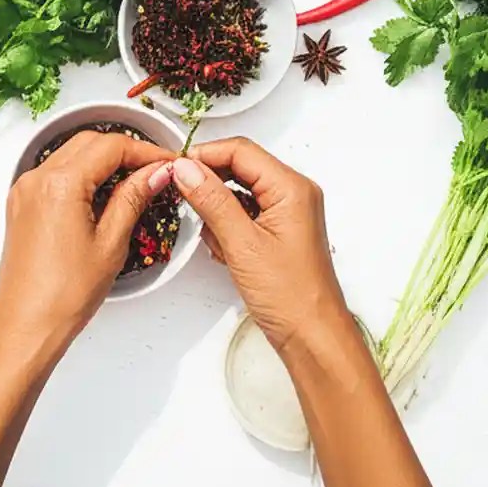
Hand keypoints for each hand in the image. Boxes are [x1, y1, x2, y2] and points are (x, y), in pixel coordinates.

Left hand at [0, 131, 174, 348]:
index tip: (166, 163)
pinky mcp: (21, 205)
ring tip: (133, 183)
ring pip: (70, 155)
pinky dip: (81, 175)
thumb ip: (133, 198)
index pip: (110, 146)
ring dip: (102, 161)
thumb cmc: (63, 295)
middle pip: (88, 143)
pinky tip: (103, 196)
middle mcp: (36, 180)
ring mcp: (25, 191)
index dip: (145, 151)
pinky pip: (55, 174)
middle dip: (124, 151)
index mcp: (59, 184)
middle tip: (154, 170)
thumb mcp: (111, 243)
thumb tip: (155, 173)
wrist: (25, 325)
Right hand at [170, 137, 347, 351]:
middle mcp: (294, 194)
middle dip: (210, 183)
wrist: (312, 335)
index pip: (240, 151)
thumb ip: (211, 201)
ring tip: (216, 239)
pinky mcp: (279, 230)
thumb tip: (186, 168)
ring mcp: (288, 212)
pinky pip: (246, 212)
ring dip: (218, 209)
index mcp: (291, 188)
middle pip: (240, 167)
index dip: (204, 155)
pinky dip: (228, 225)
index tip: (175, 168)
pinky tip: (224, 249)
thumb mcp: (242, 244)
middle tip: (183, 197)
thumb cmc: (290, 295)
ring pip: (240, 191)